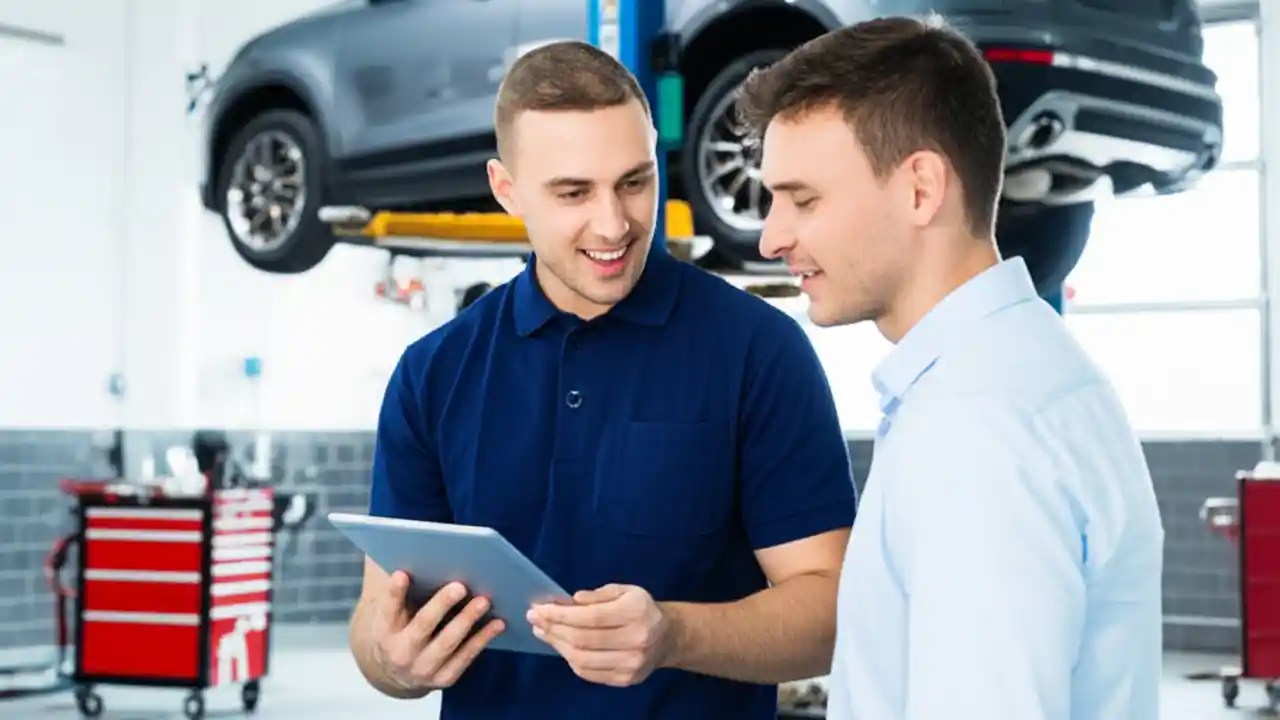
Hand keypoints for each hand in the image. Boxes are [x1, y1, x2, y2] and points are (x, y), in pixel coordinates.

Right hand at [370, 571, 504, 692]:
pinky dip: (482, 639)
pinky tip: (497, 623)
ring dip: (467, 620)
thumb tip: (425, 562)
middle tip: (460, 585)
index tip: (403, 573)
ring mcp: (422, 669)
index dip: (395, 591)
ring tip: (484, 601)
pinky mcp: (443, 679)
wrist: (398, 674)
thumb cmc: (401, 630)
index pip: (388, 608)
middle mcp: (400, 653)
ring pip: (447, 643)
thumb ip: (405, 593)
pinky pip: (465, 657)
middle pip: (422, 626)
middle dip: (441, 605)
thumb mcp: (394, 614)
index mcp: (384, 631)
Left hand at [527, 584, 671, 686]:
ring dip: (558, 645)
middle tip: (535, 620)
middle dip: (553, 629)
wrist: (667, 637)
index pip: (590, 617)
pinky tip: (562, 646)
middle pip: (583, 639)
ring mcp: (631, 663)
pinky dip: (570, 660)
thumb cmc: (640, 609)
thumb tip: (573, 601)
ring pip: (583, 659)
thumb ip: (599, 594)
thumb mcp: (625, 591)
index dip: (561, 615)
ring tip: (544, 633)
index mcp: (636, 612)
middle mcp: (636, 640)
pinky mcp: (626, 679)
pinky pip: (589, 673)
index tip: (539, 609)